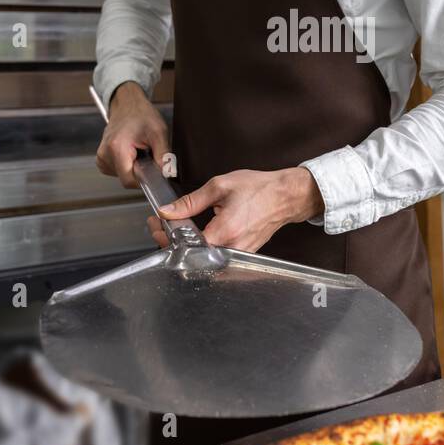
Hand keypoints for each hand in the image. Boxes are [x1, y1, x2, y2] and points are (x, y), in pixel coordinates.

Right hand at [96, 81, 169, 188]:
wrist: (128, 104)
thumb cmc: (141, 114)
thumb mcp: (158, 133)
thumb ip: (164, 156)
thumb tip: (167, 174)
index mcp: (117, 148)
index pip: (129, 181)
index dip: (144, 179)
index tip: (152, 170)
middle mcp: (105, 153)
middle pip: (125, 178)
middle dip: (139, 171)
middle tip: (146, 154)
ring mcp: (101, 156)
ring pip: (121, 175)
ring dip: (133, 167)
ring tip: (137, 150)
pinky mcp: (101, 158)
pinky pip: (116, 170)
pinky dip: (125, 165)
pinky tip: (130, 152)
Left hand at [147, 166, 323, 252]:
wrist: (285, 196)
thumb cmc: (259, 189)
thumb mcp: (220, 187)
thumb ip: (191, 201)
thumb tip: (169, 211)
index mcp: (225, 231)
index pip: (185, 245)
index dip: (166, 236)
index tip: (158, 224)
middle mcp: (232, 248)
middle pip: (192, 255)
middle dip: (172, 241)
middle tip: (164, 225)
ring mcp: (239, 254)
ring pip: (203, 257)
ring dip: (187, 244)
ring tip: (178, 228)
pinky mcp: (243, 254)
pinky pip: (217, 256)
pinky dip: (203, 246)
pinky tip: (196, 234)